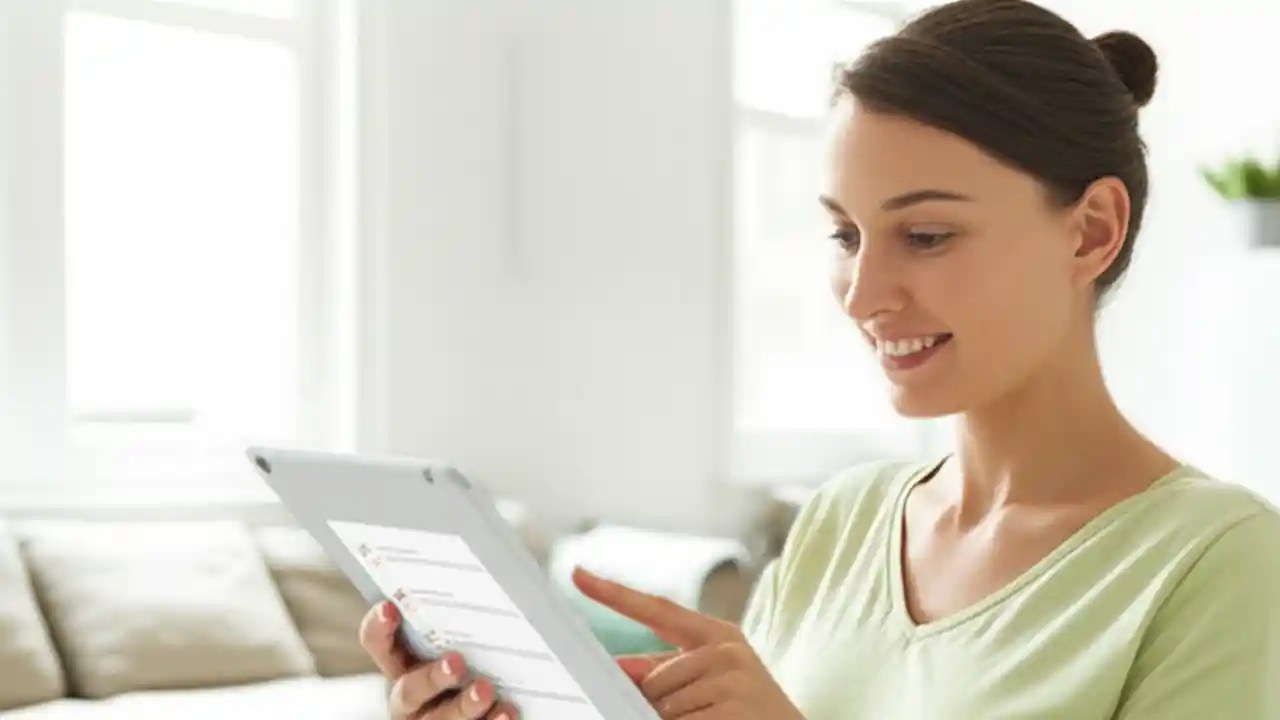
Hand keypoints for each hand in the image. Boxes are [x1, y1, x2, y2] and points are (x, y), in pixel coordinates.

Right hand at [359, 601, 519, 719]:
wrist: (493, 695)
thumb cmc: (476, 653)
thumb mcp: (466, 633)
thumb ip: (469, 616)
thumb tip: (521, 575)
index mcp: (403, 663)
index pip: (378, 643)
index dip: (379, 627)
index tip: (390, 608)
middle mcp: (411, 695)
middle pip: (409, 690)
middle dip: (431, 678)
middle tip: (456, 661)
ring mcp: (432, 718)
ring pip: (439, 719)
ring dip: (463, 706)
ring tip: (486, 690)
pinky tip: (506, 711)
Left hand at [572, 566, 803, 719]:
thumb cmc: (748, 710)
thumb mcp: (713, 681)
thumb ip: (667, 670)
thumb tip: (617, 667)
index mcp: (717, 635)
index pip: (656, 608)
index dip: (614, 593)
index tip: (578, 575)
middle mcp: (726, 650)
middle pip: (653, 678)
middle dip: (659, 704)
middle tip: (698, 713)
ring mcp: (731, 678)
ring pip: (662, 705)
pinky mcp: (731, 707)